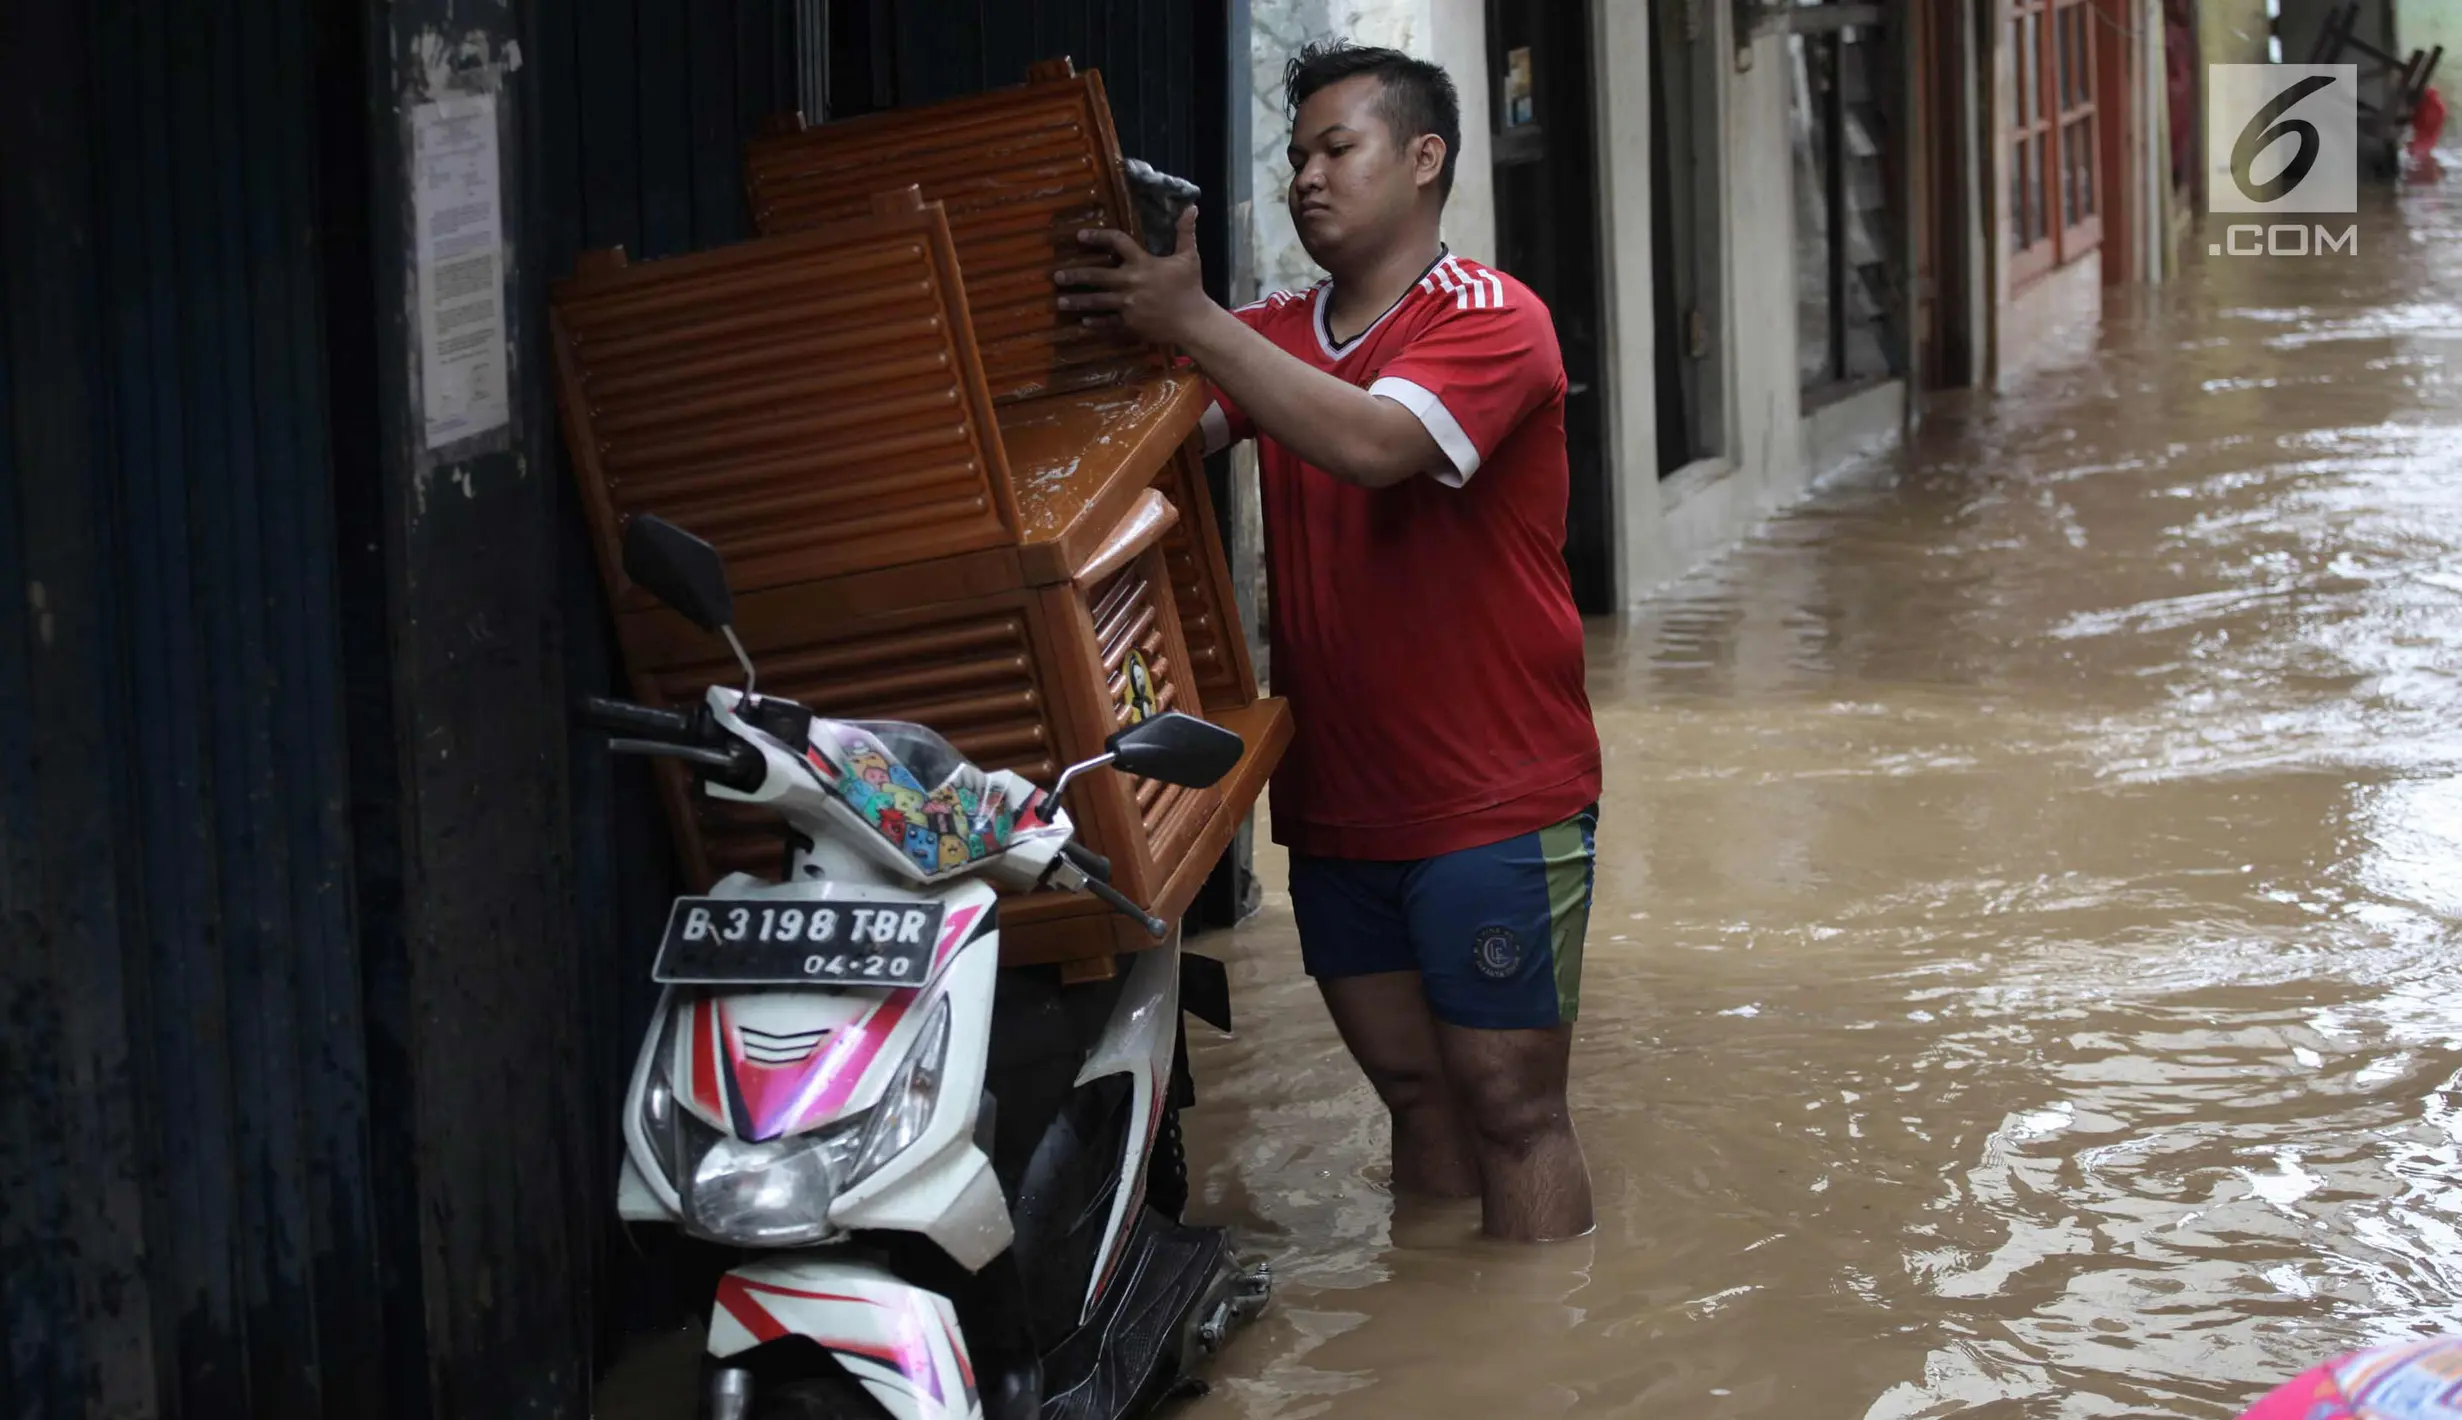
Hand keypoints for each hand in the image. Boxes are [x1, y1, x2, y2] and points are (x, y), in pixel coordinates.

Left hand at [1055, 205, 1210, 345]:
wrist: (1193, 322)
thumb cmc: (1191, 288)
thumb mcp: (1189, 257)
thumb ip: (1185, 232)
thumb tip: (1192, 206)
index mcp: (1143, 263)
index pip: (1117, 243)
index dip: (1098, 237)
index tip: (1080, 235)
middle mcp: (1130, 283)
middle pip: (1097, 276)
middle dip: (1076, 275)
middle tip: (1057, 276)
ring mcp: (1127, 305)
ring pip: (1097, 302)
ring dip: (1077, 301)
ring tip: (1060, 301)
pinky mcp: (1129, 323)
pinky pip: (1108, 323)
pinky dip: (1095, 323)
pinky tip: (1082, 322)